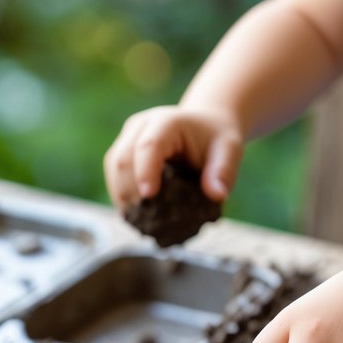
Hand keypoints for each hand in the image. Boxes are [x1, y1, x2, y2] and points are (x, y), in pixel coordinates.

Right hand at [103, 103, 242, 209]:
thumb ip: (223, 171)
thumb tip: (216, 195)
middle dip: (129, 191)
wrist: (203, 127)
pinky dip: (122, 197)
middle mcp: (141, 126)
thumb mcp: (229, 150)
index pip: (148, 145)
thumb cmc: (215, 140)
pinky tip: (135, 215)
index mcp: (167, 121)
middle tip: (145, 220)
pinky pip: (114, 175)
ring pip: (113, 168)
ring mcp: (128, 138)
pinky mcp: (122, 151)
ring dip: (122, 197)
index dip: (145, 171)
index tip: (148, 197)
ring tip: (139, 221)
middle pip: (123, 158)